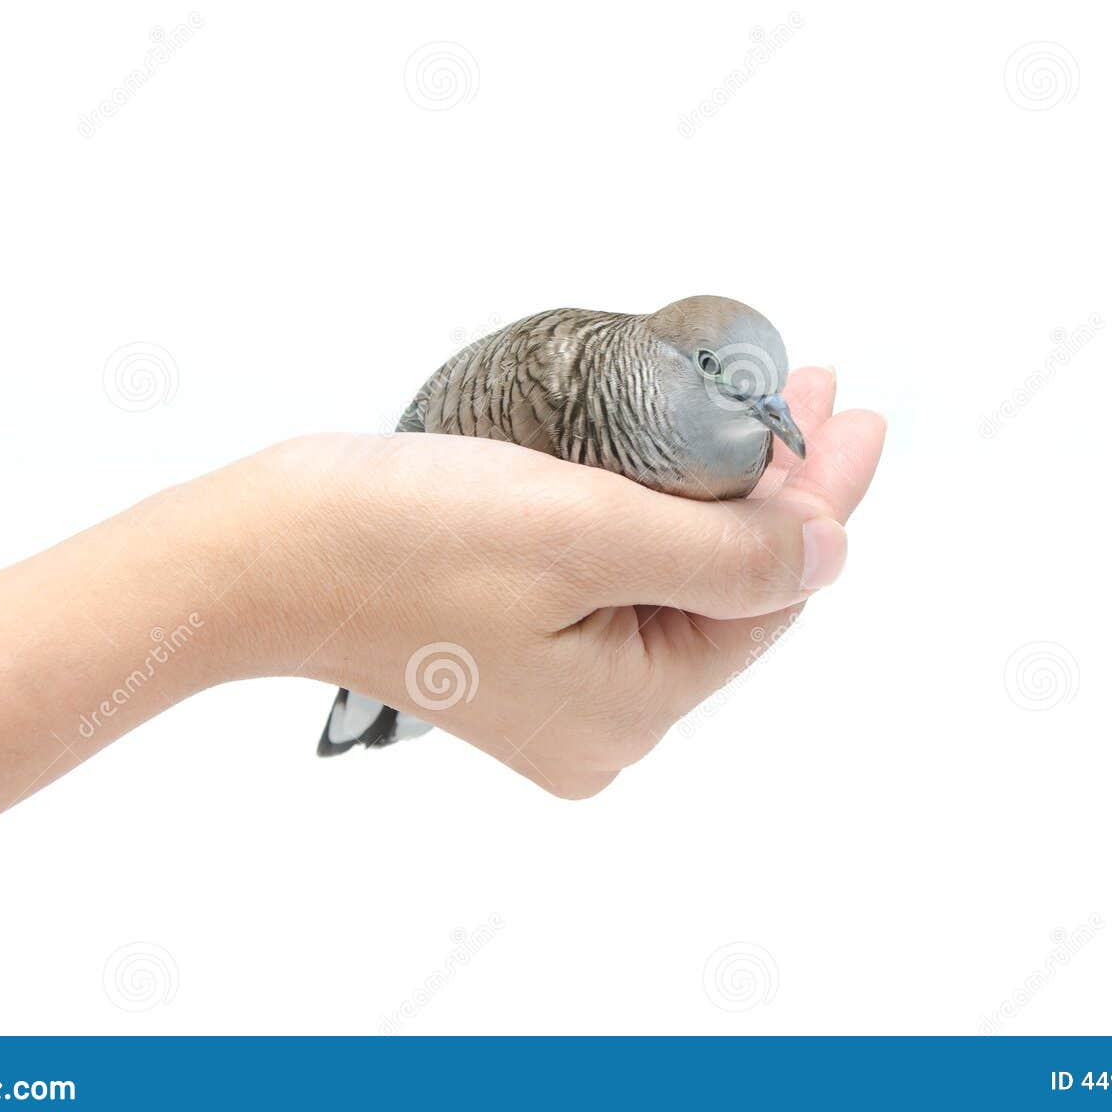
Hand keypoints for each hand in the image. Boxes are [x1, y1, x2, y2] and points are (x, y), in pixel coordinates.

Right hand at [221, 367, 885, 797]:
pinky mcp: (522, 656)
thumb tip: (832, 550)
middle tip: (816, 388)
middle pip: (727, 593)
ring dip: (721, 494)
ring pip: (677, 584)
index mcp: (630, 711)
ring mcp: (560, 696)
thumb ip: (724, 550)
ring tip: (766, 408)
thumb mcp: (582, 532)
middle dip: (775, 490)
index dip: (819, 501)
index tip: (854, 411)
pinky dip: (659, 517)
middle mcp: (605, 724)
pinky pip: (622, 585)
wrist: (257, 554)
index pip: (765, 596)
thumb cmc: (402, 536)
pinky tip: (683, 461)